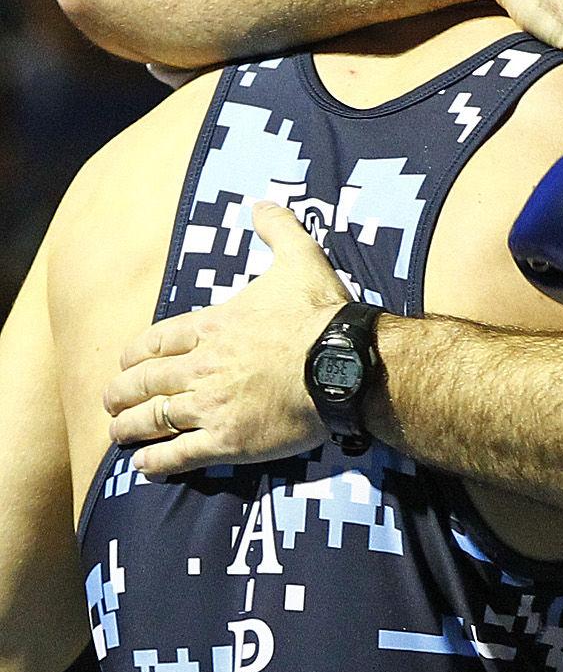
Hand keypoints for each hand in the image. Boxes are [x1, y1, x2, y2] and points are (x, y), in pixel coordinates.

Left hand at [103, 202, 346, 476]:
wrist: (342, 363)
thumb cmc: (320, 314)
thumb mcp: (300, 258)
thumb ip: (278, 229)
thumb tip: (261, 204)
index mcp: (213, 326)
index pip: (157, 341)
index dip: (135, 354)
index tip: (125, 363)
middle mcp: (202, 366)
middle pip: (145, 382)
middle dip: (122, 393)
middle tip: (111, 402)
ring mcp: (211, 405)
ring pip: (153, 419)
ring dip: (129, 428)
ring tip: (119, 434)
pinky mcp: (228, 440)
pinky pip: (179, 454)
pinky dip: (156, 463)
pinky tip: (143, 467)